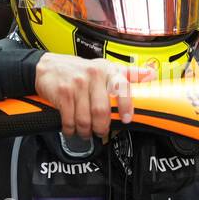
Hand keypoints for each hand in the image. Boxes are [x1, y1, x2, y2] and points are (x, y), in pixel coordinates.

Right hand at [35, 54, 155, 139]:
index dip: (126, 105)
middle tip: (101, 132)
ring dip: (86, 131)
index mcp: (107, 70)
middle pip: (102, 111)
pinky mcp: (63, 93)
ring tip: (86, 132)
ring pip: (85, 118)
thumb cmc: (80, 70)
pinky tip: (72, 129)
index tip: (126, 119)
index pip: (122, 87)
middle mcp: (93, 75)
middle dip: (101, 127)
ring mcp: (77, 84)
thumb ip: (128, 73)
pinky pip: (70, 119)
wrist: (47, 67)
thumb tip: (151, 75)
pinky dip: (71, 129)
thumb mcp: (105, 67)